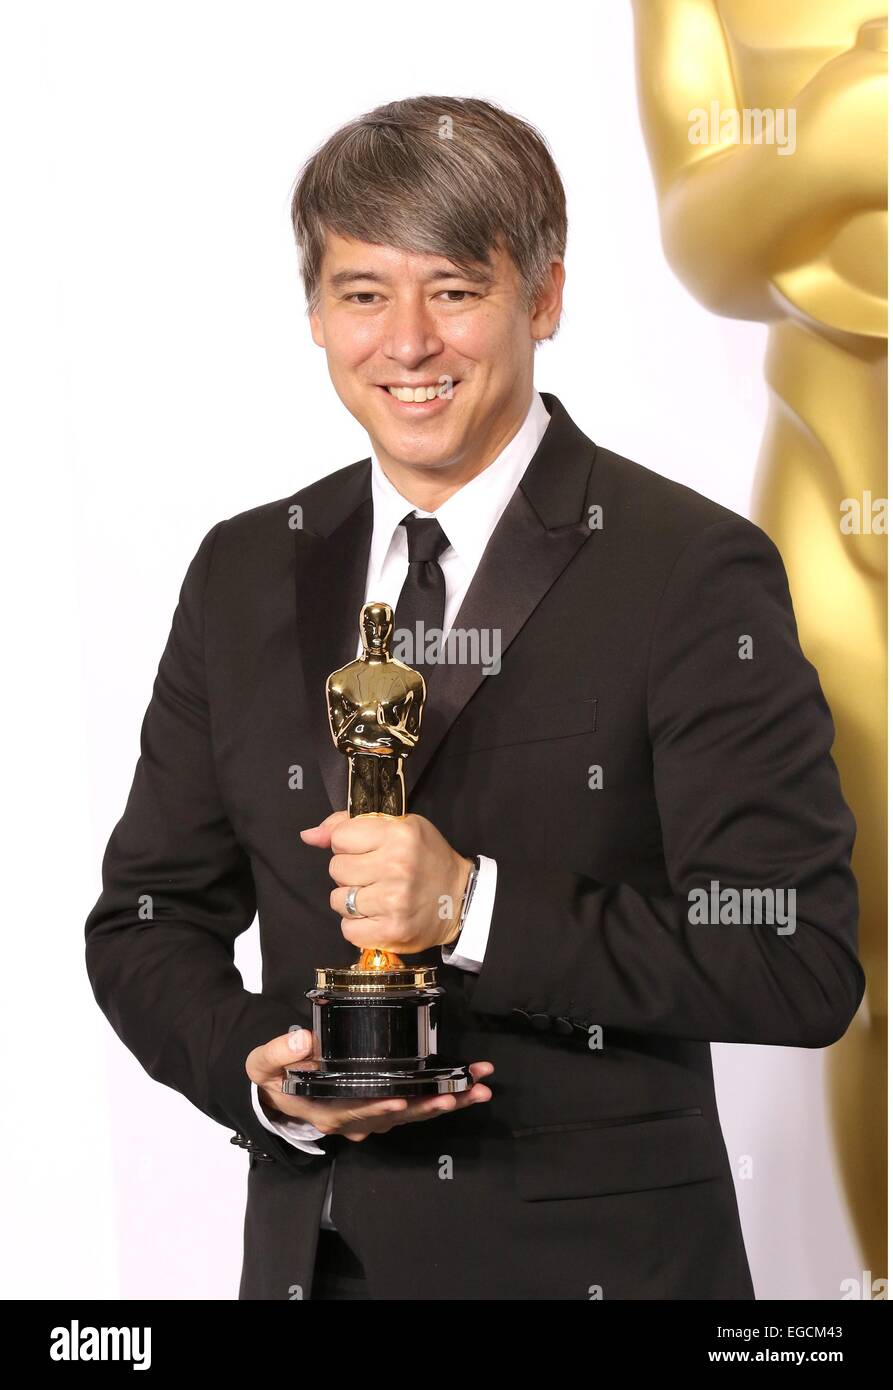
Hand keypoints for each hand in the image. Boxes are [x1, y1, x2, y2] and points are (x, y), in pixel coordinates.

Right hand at [247, 1029, 493, 1141]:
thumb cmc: (273, 1078)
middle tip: (461, 1094)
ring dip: (447, 1102)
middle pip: (397, 1118)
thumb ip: (277, 1052)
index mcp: (325, 1111)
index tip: (400, 1102)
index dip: (378, 1109)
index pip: (356, 1113)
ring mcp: (371, 1116)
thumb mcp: (261, 1064)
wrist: (277, 1094)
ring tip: (477, 1089)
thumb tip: (303, 1041)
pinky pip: (416, 1106)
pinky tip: (467, 1087)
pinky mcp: (383, 1107)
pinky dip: (443, 1097)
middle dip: (431, 1106)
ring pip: (413, 1115)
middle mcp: (354, 1120)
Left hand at [300, 810, 473, 952]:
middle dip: (349, 873)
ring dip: (352, 900)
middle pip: (336, 869)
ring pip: (338, 900)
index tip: (364, 851)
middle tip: (373, 875)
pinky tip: (376, 916)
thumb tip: (309, 835)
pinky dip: (357, 925)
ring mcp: (393, 901)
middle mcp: (396, 866)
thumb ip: (350, 826)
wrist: (460, 899)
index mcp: (399, 835)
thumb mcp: (399, 827)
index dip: (347, 845)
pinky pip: (348, 929)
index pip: (340, 838)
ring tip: (375, 896)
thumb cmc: (427, 859)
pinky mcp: (391, 931)